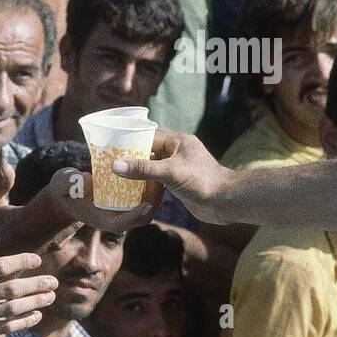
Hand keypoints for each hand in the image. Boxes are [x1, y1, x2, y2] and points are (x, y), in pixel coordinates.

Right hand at [0, 234, 56, 336]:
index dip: (22, 262)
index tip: (37, 260)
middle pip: (10, 289)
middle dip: (36, 285)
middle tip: (54, 281)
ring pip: (11, 309)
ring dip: (35, 303)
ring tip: (51, 296)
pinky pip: (5, 327)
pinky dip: (23, 322)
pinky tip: (37, 314)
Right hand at [35, 167, 158, 238]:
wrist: (66, 193)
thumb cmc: (64, 189)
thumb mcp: (63, 184)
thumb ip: (71, 183)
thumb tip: (88, 181)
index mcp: (101, 218)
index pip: (120, 224)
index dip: (134, 216)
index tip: (146, 204)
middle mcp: (115, 217)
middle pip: (141, 217)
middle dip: (153, 202)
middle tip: (160, 180)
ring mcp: (122, 211)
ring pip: (146, 207)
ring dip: (156, 193)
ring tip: (160, 171)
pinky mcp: (126, 202)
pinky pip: (144, 198)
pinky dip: (151, 187)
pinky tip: (152, 168)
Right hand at [113, 129, 234, 224]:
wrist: (224, 202)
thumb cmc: (201, 182)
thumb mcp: (169, 172)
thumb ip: (143, 168)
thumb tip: (115, 165)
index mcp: (178, 141)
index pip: (148, 135)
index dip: (130, 140)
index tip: (112, 146)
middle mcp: (178, 151)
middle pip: (150, 149)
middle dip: (132, 155)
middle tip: (111, 161)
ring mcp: (179, 166)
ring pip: (154, 164)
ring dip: (139, 169)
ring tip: (118, 174)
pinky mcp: (180, 181)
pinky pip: (159, 177)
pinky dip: (147, 181)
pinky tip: (134, 188)